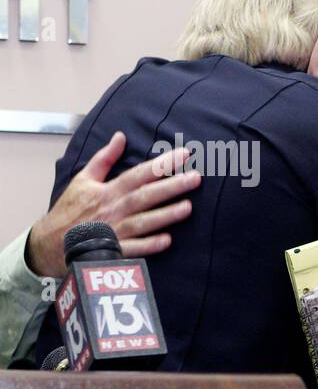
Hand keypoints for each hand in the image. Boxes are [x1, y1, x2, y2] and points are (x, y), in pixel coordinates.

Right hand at [26, 132, 197, 277]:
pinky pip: (134, 248)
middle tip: (195, 178)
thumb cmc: (70, 210)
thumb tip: (120, 137)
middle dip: (171, 187)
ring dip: (165, 215)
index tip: (183, 155)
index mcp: (107, 191)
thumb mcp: (83, 180)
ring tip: (188, 208)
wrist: (51, 243)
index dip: (161, 165)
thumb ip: (104, 158)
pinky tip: (167, 241)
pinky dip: (149, 245)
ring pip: (143, 221)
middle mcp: (113, 209)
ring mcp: (114, 231)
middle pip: (145, 196)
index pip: (138, 174)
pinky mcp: (113, 251)